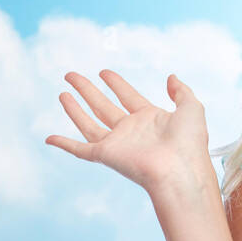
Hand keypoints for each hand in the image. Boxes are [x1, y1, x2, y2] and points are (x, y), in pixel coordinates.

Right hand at [46, 70, 212, 197]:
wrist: (180, 169)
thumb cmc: (190, 142)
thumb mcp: (192, 107)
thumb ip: (181, 91)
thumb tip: (170, 77)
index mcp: (150, 119)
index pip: (128, 96)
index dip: (116, 84)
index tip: (104, 72)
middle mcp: (131, 130)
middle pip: (104, 106)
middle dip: (87, 90)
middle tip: (71, 75)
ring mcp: (118, 143)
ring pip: (89, 123)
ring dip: (74, 108)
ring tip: (62, 92)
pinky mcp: (107, 155)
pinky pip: (80, 150)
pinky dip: (64, 145)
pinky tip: (49, 138)